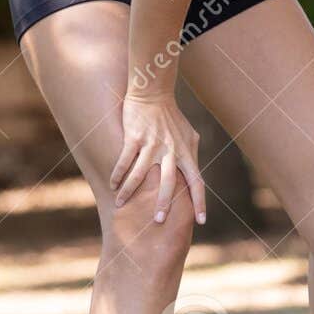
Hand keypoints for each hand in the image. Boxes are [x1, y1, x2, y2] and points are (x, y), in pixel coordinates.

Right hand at [110, 91, 206, 224]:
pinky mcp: (134, 136)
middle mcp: (170, 150)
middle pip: (169, 182)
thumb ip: (192, 154)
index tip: (201, 222)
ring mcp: (152, 144)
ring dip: (129, 191)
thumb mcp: (189, 134)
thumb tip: (195, 173)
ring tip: (121, 205)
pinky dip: (118, 173)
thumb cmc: (172, 115)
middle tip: (159, 221)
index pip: (197, 181)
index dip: (200, 202)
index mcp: (186, 152)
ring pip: (140, 173)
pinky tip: (112, 185)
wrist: (153, 92)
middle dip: (164, 203)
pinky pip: (124, 159)